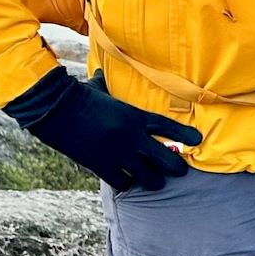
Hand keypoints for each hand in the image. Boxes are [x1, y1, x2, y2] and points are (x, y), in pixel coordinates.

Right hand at [3, 68, 202, 190]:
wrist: (56, 110)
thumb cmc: (77, 96)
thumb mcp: (98, 88)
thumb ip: (107, 84)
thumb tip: (102, 72)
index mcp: (134, 116)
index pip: (168, 127)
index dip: (185, 134)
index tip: (198, 140)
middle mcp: (131, 137)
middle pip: (166, 158)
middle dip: (176, 167)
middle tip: (179, 171)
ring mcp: (118, 153)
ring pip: (148, 177)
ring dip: (153, 180)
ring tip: (155, 181)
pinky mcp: (102, 166)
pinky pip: (123, 183)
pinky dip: (127, 183)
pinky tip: (127, 182)